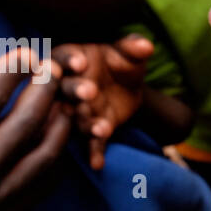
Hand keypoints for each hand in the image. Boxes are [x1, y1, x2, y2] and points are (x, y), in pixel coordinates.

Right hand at [0, 39, 69, 210]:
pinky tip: (55, 148)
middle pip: (26, 124)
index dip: (13, 70)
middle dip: (45, 91)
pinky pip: (39, 191)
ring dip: (58, 127)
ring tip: (62, 103)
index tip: (26, 52)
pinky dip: (54, 165)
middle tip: (52, 69)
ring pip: (44, 159)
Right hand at [55, 34, 152, 169]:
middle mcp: (66, 86)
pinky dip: (94, 152)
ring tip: (102, 128)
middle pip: (65, 89)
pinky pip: (90, 142)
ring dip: (87, 124)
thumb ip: (134, 47)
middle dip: (76, 91)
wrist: (128, 87)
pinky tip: (97, 164)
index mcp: (70, 60)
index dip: (69, 60)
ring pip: (76, 118)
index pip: (63, 57)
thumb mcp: (130, 53)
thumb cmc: (120, 63)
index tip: (81, 62)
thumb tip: (146, 46)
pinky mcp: (90, 129)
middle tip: (90, 92)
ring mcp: (76, 110)